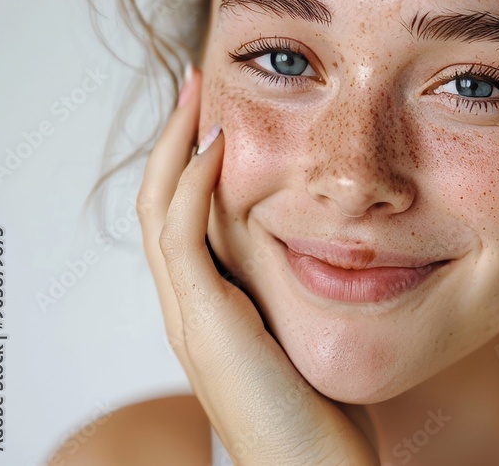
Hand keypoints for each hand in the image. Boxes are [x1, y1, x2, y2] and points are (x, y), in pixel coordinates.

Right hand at [136, 65, 380, 465]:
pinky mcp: (204, 327)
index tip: (219, 112)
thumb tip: (338, 247)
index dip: (193, 162)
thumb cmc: (324, 414)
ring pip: (160, 213)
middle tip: (195, 84)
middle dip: (175, 140)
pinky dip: (192, 188)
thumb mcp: (309, 335)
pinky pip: (183, 241)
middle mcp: (190, 308)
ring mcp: (190, 318)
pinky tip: (217, 148)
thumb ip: (302, 294)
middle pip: (161, 204)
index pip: (186, 218)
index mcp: (213, 305)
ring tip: (197, 96)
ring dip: (176, 148)